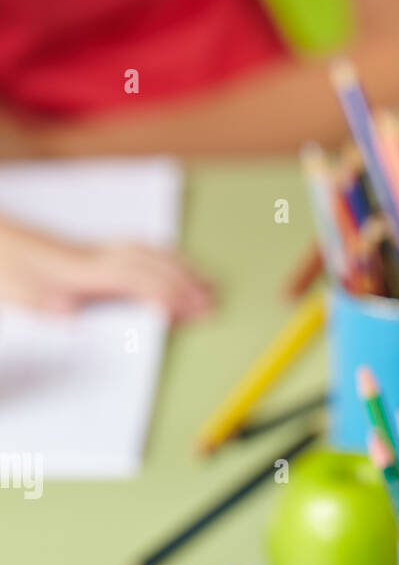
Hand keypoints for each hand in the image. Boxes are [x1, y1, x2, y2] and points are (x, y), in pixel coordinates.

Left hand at [0, 217, 213, 317]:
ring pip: (148, 254)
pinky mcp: (92, 254)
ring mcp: (95, 252)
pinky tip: (171, 265)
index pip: (133, 281)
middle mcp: (94, 257)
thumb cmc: (5, 269)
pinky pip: (137, 251)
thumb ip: (46, 304)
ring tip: (207, 284)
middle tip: (213, 303)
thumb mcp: (20, 293)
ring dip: (180, 268)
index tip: (189, 311)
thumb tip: (69, 312)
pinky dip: (162, 257)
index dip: (164, 295)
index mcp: (79, 271)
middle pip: (151, 265)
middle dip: (185, 284)